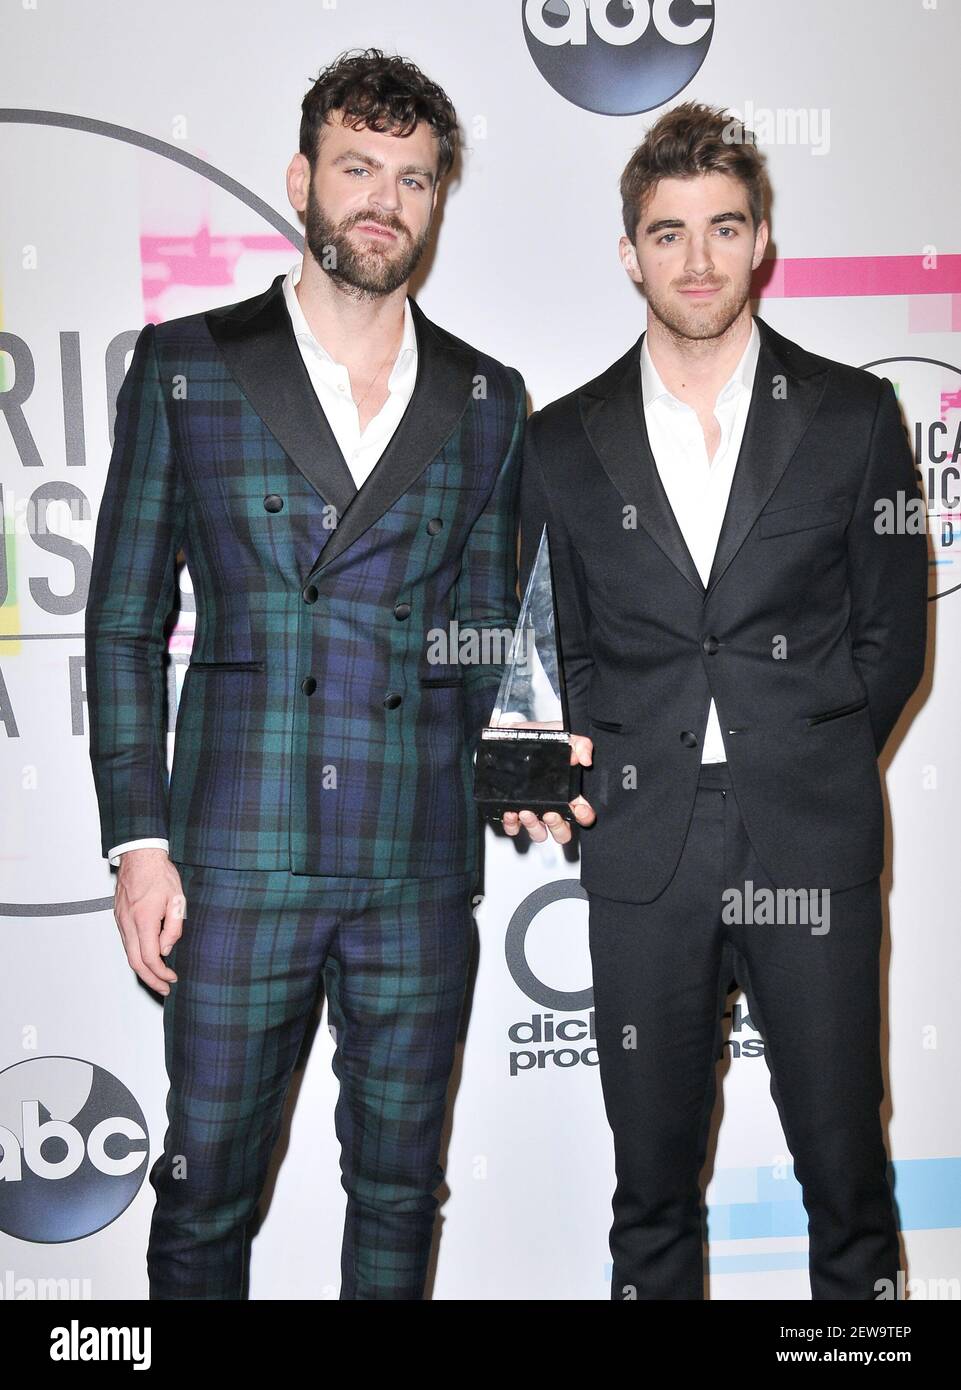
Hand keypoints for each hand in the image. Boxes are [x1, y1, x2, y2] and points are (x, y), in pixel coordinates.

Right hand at [113, 847, 183, 995]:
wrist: (139, 855)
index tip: (172, 979)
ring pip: (128, 953)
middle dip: (150, 979)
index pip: (149, 958)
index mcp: (144, 920)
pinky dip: (136, 954)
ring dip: (143, 968)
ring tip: (158, 977)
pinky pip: (126, 942)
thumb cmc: (159, 873)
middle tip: (163, 988)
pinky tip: (148, 957)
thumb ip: (173, 927)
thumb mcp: (177, 899)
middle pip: (134, 962)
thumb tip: (166, 949)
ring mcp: (121, 920)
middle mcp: (128, 923)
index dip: (161, 973)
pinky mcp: (119, 917)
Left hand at [502, 733, 595, 843]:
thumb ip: (580, 745)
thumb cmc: (540, 738)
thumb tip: (585, 759)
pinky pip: (513, 827)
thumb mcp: (564, 737)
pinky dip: (512, 824)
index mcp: (568, 792)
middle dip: (558, 827)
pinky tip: (511, 811)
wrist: (511, 733)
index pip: (582, 814)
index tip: (580, 809)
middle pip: (562, 831)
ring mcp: (533, 809)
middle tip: (551, 813)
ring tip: (526, 812)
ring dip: (533, 826)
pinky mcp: (512, 809)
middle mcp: (552, 805)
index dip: (584, 816)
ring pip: (538, 832)